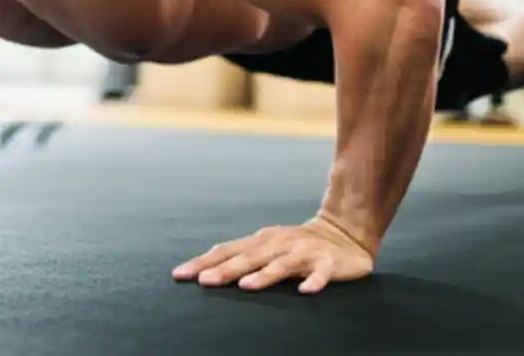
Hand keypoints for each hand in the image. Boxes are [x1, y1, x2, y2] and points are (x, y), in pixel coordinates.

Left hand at [172, 215, 374, 293]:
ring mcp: (303, 252)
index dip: (203, 262)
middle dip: (225, 269)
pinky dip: (314, 281)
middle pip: (248, 258)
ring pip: (281, 265)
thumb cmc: (294, 245)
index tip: (180, 275)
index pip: (227, 251)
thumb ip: (241, 257)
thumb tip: (203, 272)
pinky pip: (320, 273)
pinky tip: (305, 291)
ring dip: (264, 275)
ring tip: (245, 286)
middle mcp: (278, 244)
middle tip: (204, 281)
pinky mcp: (327, 263)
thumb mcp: (266, 247)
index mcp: (260, 241)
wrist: (343, 233)